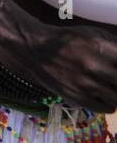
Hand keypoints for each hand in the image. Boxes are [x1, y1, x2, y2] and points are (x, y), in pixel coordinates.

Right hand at [0, 0, 116, 111]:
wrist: (34, 49)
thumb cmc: (67, 40)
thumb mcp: (94, 34)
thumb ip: (115, 45)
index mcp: (101, 46)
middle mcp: (95, 65)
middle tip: (112, 77)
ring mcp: (86, 83)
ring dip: (115, 91)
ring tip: (108, 85)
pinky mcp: (77, 97)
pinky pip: (108, 108)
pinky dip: (109, 102)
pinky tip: (102, 94)